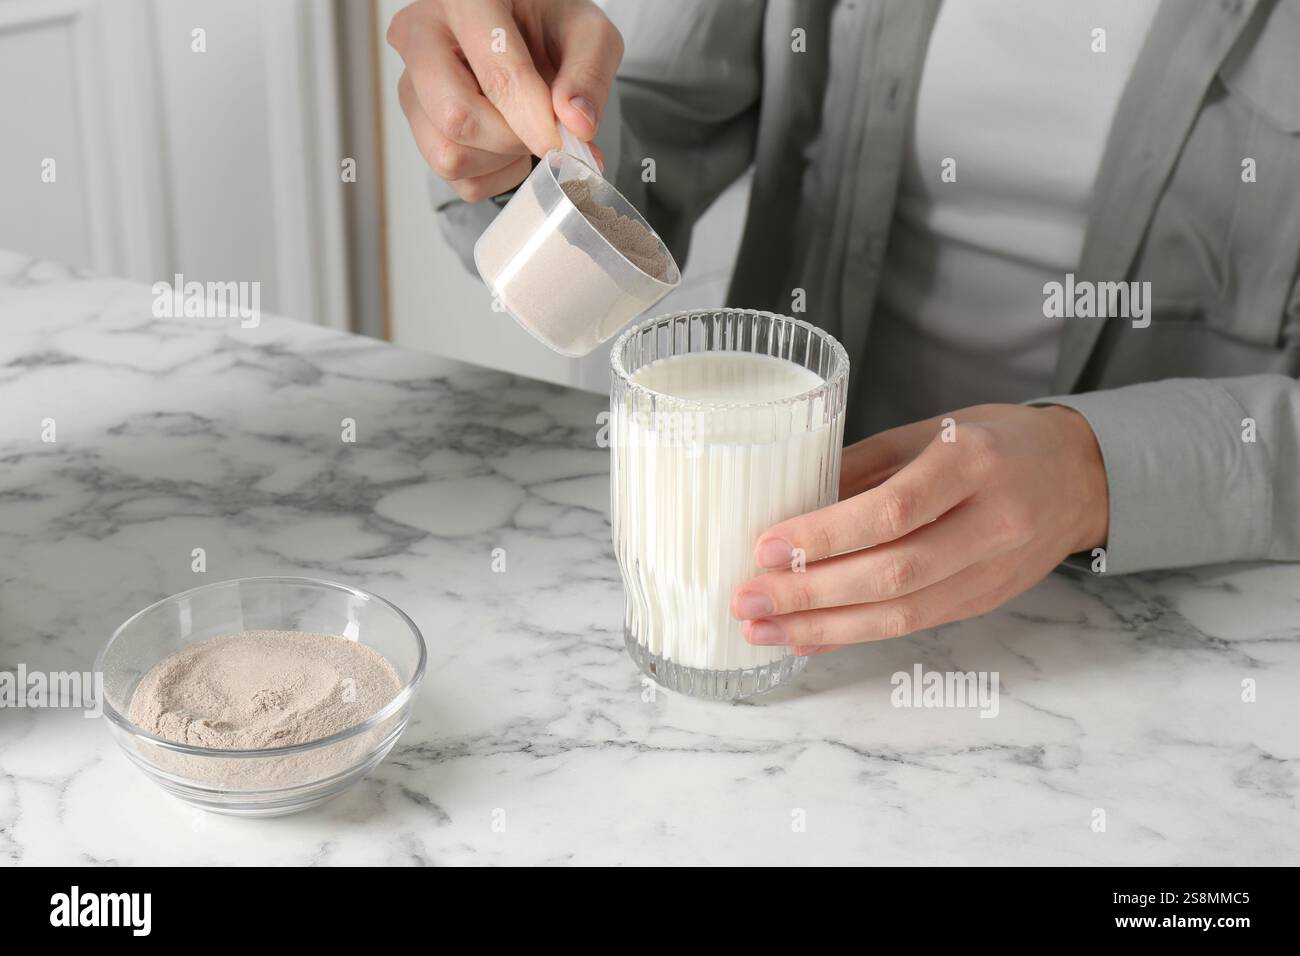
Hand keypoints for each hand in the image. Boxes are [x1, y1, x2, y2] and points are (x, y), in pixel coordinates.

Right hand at [387, 0, 621, 201]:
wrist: (524, 38)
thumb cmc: (549, 28)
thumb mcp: (587, 35)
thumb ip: (589, 74)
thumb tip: (576, 125)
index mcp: (466, 0)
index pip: (494, 70)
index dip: (531, 117)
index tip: (559, 142)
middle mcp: (422, 38)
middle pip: (456, 117)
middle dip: (511, 140)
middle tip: (542, 128)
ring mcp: (411, 87)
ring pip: (449, 156)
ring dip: (501, 160)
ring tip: (524, 131)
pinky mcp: (418, 129)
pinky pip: (459, 180)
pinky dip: (496, 176)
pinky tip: (508, 145)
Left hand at [731, 404, 1108, 652]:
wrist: (1081, 476)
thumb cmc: (994, 442)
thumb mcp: (929, 430)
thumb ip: (862, 467)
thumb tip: (788, 508)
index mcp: (973, 463)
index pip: (893, 510)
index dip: (826, 535)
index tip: (766, 546)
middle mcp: (992, 522)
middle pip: (893, 574)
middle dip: (810, 594)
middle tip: (746, 601)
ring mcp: (994, 571)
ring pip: (902, 615)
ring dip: (823, 627)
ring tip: (763, 629)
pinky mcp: (985, 602)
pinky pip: (913, 626)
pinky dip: (854, 634)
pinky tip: (807, 635)